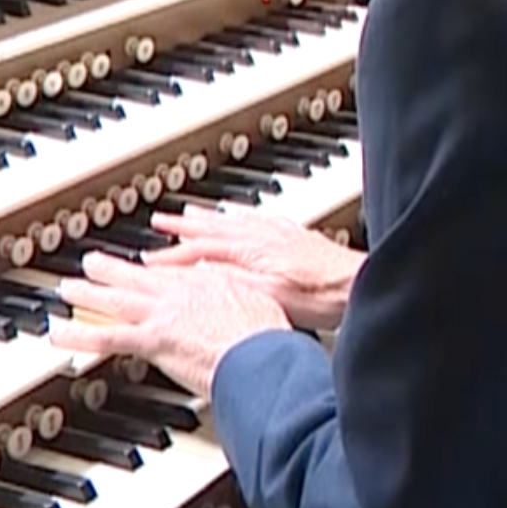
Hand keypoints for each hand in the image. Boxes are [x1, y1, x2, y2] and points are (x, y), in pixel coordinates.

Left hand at [50, 254, 292, 399]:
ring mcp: (163, 314)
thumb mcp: (260, 302)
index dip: (153, 270)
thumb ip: (240, 298)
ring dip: (88, 293)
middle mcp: (181, 291)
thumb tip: (238, 299)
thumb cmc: (267, 337)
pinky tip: (59, 335)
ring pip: (117, 299)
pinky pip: (108, 337)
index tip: (142, 268)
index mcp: (208, 281)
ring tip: (68, 289)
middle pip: (138, 276)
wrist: (262, 356)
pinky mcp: (152, 340)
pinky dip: (80, 335)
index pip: (172, 271)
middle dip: (112, 269)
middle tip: (91, 263)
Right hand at [146, 206, 364, 332]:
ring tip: (190, 212)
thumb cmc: (319, 295)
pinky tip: (240, 218)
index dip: (173, 257)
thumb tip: (199, 273)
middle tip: (160, 221)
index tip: (149, 260)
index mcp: (251, 249)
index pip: (201, 250)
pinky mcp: (293, 237)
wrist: (356, 284)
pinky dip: (239, 217)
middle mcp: (262, 235)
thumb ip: (231, 280)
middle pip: (214, 227)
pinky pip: (256, 220)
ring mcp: (278, 233)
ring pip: (234, 220)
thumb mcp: (266, 294)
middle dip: (184, 225)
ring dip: (209, 217)